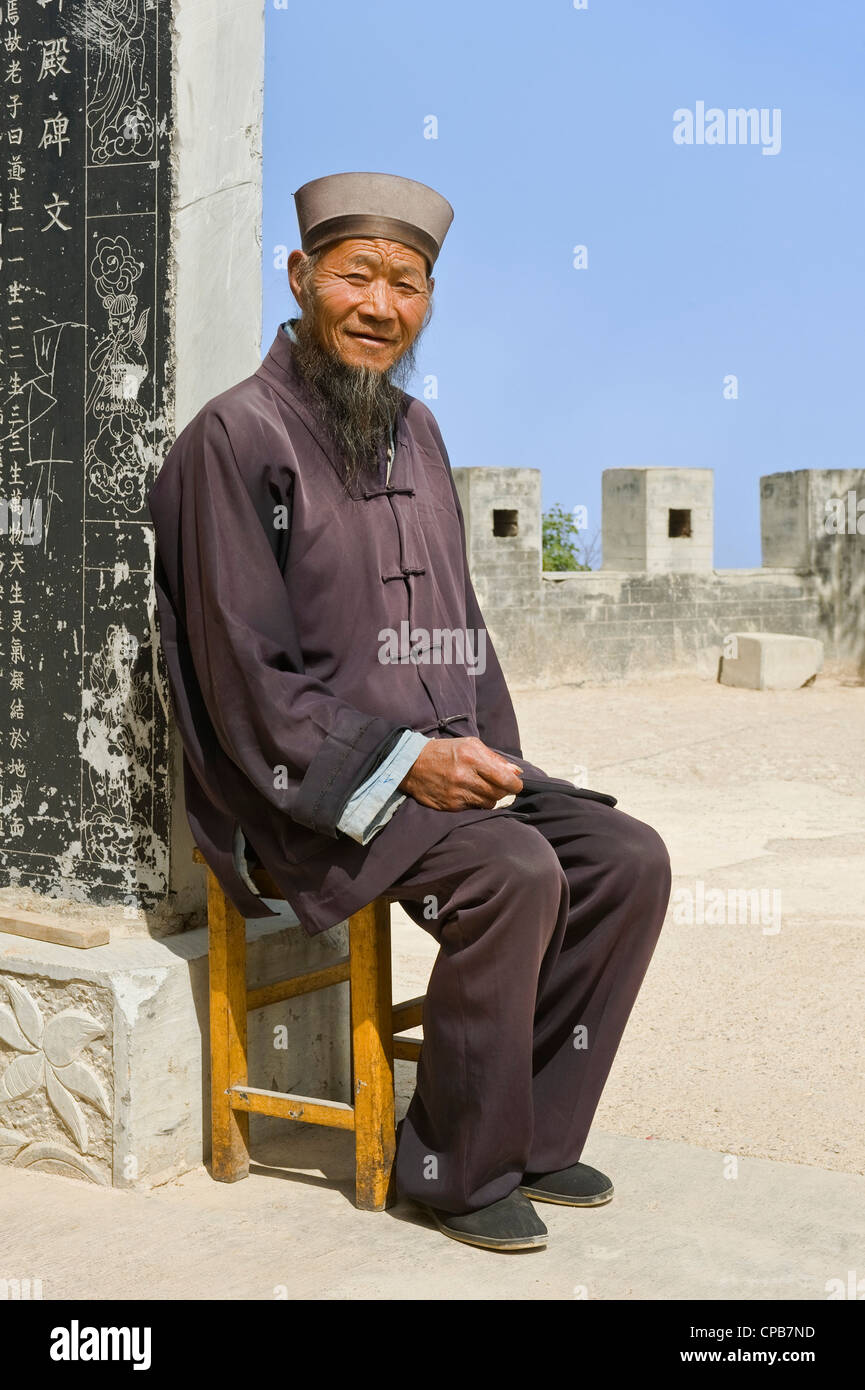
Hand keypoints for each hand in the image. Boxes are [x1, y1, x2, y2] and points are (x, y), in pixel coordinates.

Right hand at [398, 736, 523, 810]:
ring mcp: (457, 793)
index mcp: (472, 757)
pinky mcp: (450, 806)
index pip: (505, 779)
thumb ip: (495, 759)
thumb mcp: (470, 745)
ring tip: (479, 787)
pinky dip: (475, 802)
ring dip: (489, 797)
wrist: (412, 764)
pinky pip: (474, 808)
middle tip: (497, 784)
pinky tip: (466, 792)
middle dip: (502, 790)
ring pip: (488, 803)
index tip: (516, 784)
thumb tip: (516, 772)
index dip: (515, 785)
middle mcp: (464, 776)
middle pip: (499, 793)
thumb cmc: (446, 751)